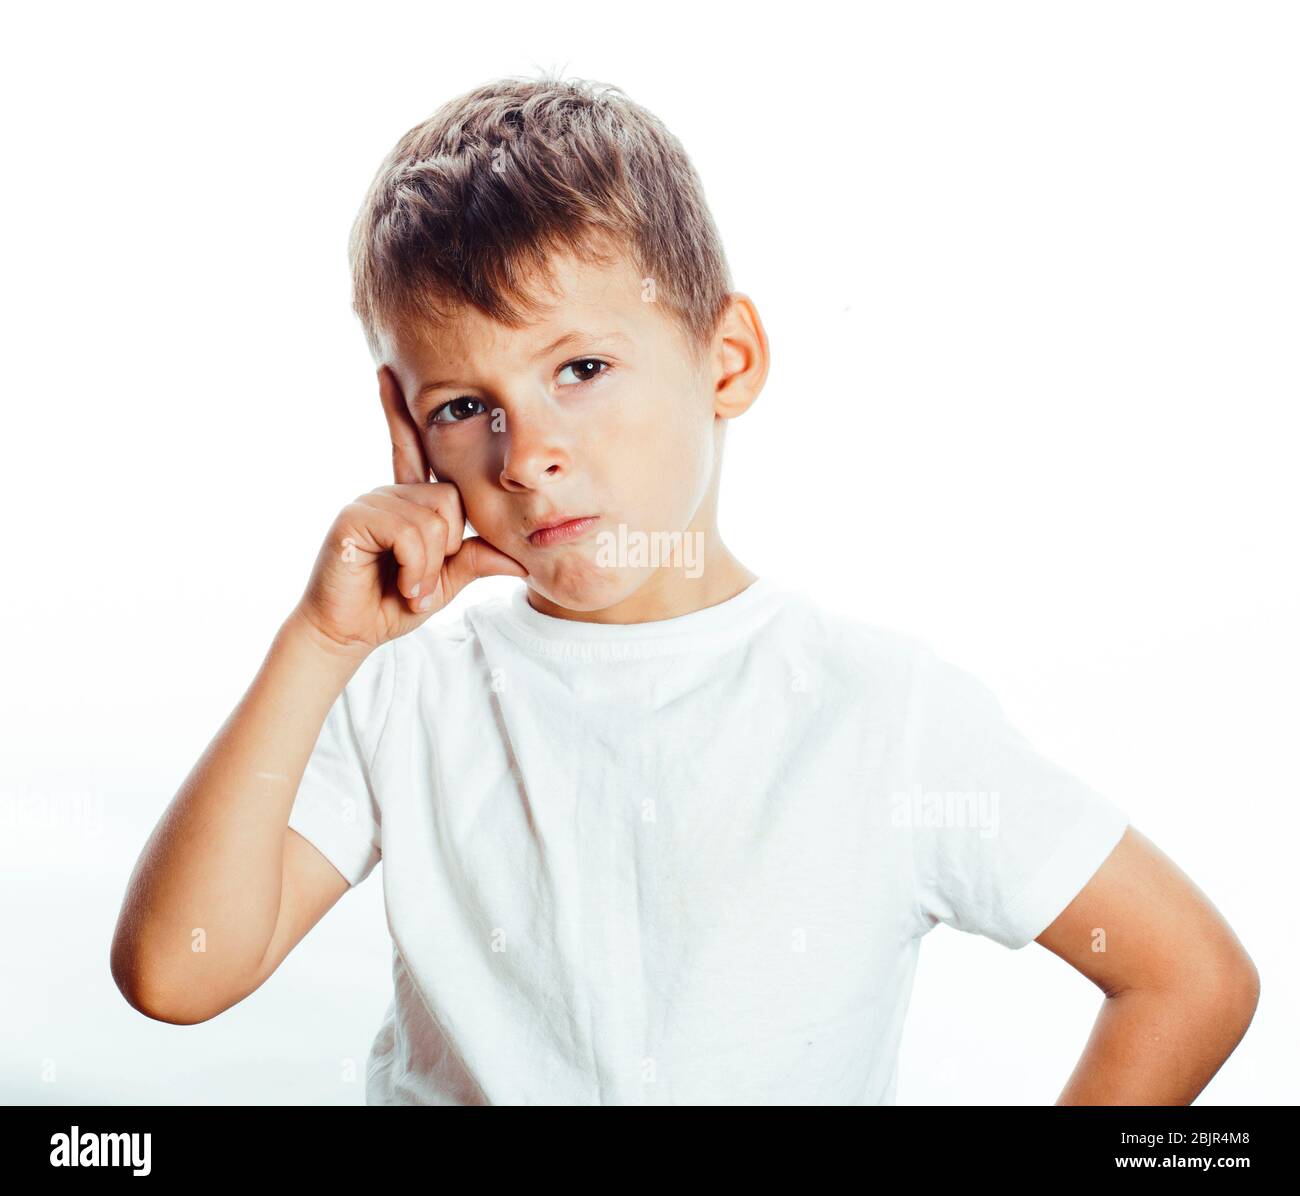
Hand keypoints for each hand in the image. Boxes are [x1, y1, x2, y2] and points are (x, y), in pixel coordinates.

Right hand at [290, 482, 527, 657]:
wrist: (347, 633)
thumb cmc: (390, 605)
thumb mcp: (444, 583)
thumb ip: (474, 561)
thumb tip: (520, 560)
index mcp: (413, 502)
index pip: (450, 483)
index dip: (457, 515)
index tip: (447, 552)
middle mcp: (392, 495)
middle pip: (450, 500)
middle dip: (447, 552)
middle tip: (424, 585)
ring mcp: (371, 502)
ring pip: (431, 521)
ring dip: (428, 569)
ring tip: (410, 590)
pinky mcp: (353, 518)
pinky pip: (406, 532)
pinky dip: (413, 567)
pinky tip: (401, 585)